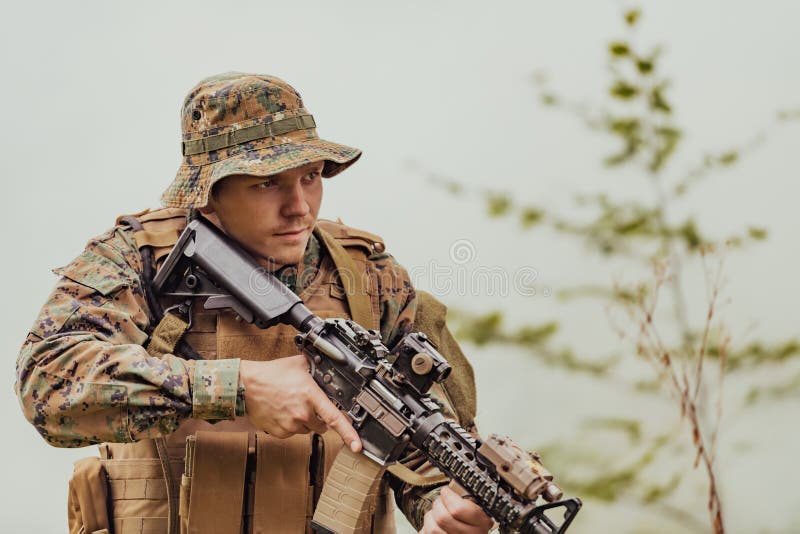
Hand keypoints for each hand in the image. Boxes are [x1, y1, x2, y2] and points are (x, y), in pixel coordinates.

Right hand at [239, 356, 360, 451]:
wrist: (246, 385)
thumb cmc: (270, 374)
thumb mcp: (299, 364)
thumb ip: (316, 366)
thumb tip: (329, 363)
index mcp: (310, 396)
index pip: (335, 418)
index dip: (349, 434)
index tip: (357, 446)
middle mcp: (302, 414)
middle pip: (322, 425)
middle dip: (319, 417)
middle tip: (307, 403)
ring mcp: (290, 425)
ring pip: (307, 429)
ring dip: (304, 421)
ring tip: (291, 404)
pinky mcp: (279, 433)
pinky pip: (292, 433)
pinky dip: (290, 425)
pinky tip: (283, 411)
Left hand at [420, 486, 493, 533]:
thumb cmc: (475, 523)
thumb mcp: (480, 510)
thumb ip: (469, 500)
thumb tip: (452, 488)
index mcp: (480, 523)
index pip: (458, 509)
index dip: (448, 496)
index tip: (446, 491)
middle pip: (442, 517)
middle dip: (438, 504)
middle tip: (441, 501)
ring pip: (432, 528)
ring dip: (431, 517)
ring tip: (437, 514)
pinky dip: (426, 528)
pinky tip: (434, 525)